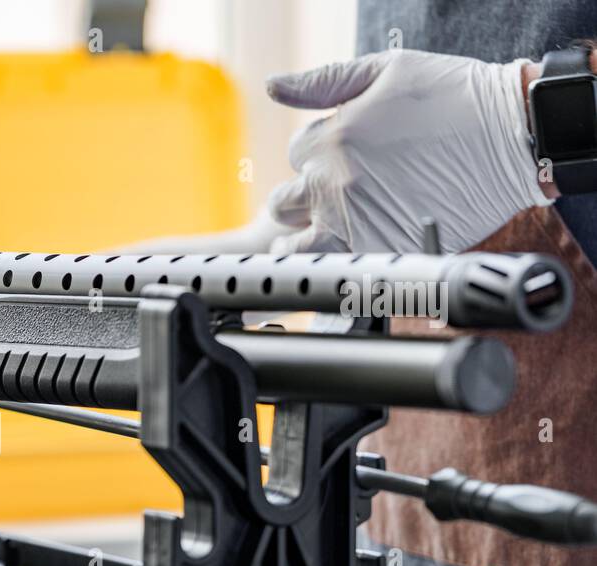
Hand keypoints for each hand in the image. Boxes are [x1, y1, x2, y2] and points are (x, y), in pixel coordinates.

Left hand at [264, 49, 550, 253]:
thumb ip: (322, 81)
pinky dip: (340, 263)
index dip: (319, 151)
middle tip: (333, 194)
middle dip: (303, 196)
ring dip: (304, 239)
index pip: (297, 153)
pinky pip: (338, 271)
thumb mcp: (386, 69)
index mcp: (330, 142)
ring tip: (326, 231)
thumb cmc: (457, 97)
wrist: (515, 138)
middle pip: (284, 203)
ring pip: (296, 247)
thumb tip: (274, 87)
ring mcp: (355, 226)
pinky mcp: (382, 254)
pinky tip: (355, 250)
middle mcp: (334, 187)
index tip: (343, 153)